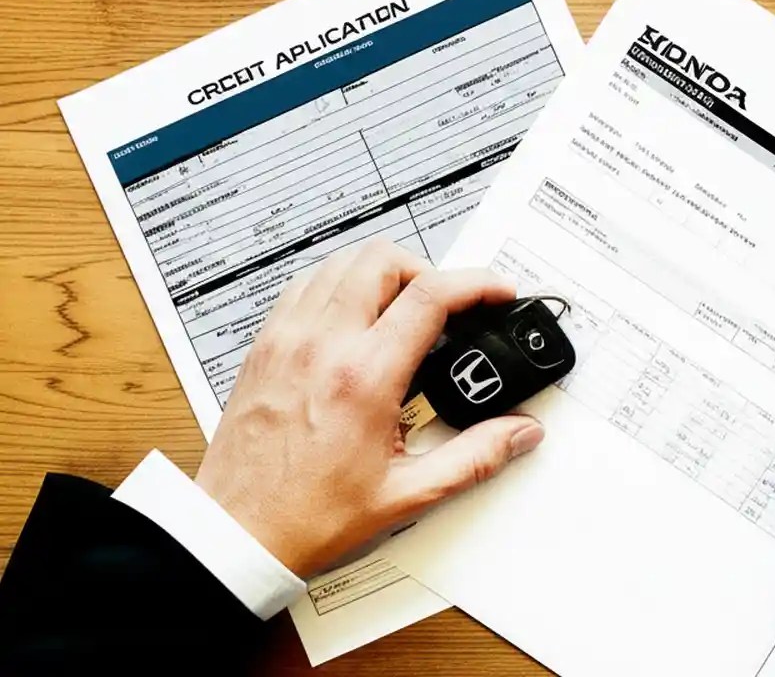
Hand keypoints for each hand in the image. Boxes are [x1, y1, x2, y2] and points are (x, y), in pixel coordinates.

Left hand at [195, 240, 544, 576]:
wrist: (238, 531)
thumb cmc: (308, 515)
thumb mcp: (407, 493)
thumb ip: (474, 457)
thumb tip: (519, 432)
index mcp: (363, 378)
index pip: (430, 296)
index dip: (477, 284)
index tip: (498, 291)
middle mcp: (322, 345)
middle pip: (382, 259)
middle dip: (428, 271)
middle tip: (447, 306)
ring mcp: (287, 338)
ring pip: (341, 261)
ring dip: (382, 273)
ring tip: (403, 309)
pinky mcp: (265, 344)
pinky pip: (305, 284)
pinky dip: (339, 284)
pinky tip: (355, 318)